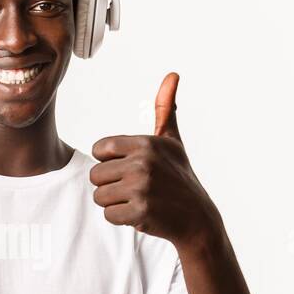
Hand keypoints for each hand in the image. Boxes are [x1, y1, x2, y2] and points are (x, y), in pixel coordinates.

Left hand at [90, 73, 217, 248]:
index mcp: (146, 143)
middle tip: (136, 188)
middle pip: (96, 175)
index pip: (100, 149)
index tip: (130, 167)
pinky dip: (122, 218)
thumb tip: (172, 75)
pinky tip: (142, 214)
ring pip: (99, 196)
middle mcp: (143, 163)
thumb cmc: (179, 177)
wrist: (197, 218)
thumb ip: (165, 109)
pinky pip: (109, 215)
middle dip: (111, 185)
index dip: (110, 161)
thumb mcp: (172, 141)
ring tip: (139, 200)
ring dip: (115, 203)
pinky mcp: (140, 213)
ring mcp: (142, 188)